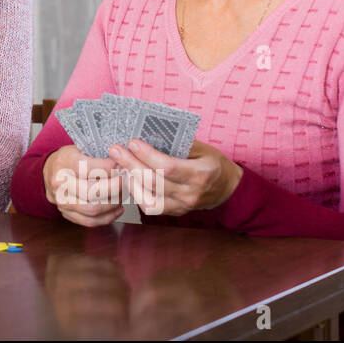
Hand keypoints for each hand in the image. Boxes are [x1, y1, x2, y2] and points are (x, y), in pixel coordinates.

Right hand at [43, 144, 125, 226]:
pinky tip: (117, 208)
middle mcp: (60, 184)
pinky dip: (108, 217)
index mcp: (64, 163)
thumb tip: (122, 164)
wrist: (50, 170)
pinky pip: (90, 221)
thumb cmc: (69, 158)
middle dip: (115, 188)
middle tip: (126, 182)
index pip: (89, 168)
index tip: (122, 165)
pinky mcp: (66, 214)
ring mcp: (61, 202)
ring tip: (123, 195)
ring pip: (92, 210)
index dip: (109, 168)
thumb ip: (99, 156)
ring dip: (113, 204)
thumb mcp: (80, 148)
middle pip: (91, 192)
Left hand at [106, 139, 242, 217]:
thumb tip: (148, 130)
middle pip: (155, 181)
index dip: (148, 155)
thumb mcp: (202, 148)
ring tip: (119, 165)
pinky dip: (137, 194)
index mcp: (201, 173)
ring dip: (130, 181)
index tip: (133, 142)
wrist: (228, 188)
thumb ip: (178, 142)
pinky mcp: (176, 212)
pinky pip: (152, 208)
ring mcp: (183, 205)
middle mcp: (191, 193)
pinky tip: (130, 180)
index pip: (169, 167)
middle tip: (115, 150)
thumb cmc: (213, 163)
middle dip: (131, 164)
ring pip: (149, 198)